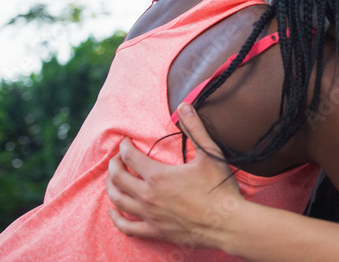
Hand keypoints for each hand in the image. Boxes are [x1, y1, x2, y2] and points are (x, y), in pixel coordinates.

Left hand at [107, 103, 244, 248]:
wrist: (227, 222)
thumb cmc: (219, 188)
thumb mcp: (210, 154)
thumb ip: (195, 129)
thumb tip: (184, 106)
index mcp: (158, 176)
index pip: (130, 157)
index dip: (124, 147)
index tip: (126, 142)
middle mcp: (148, 196)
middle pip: (118, 178)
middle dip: (114, 165)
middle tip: (117, 159)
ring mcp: (149, 215)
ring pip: (118, 201)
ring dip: (111, 188)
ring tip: (113, 180)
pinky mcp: (155, 231)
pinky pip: (127, 227)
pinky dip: (116, 219)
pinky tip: (113, 212)